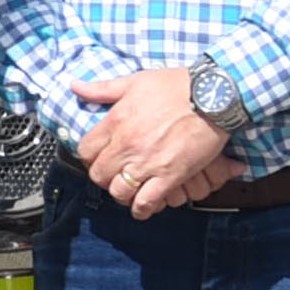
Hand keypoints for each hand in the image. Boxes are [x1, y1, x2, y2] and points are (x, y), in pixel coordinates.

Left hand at [76, 70, 242, 217]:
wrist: (214, 95)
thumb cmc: (178, 85)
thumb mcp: (134, 81)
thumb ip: (102, 89)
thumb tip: (76, 87)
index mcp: (115, 122)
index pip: (85, 151)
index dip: (89, 157)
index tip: (98, 157)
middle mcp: (127, 145)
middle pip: (99, 175)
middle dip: (104, 177)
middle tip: (114, 174)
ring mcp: (148, 162)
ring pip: (119, 191)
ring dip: (121, 194)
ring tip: (128, 190)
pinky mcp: (170, 175)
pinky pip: (147, 201)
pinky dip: (142, 208)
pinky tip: (142, 207)